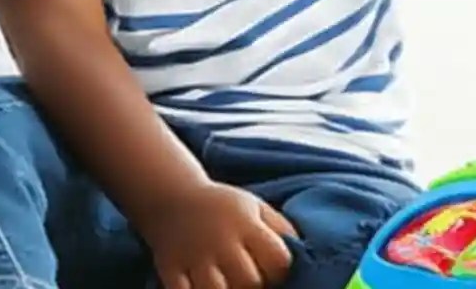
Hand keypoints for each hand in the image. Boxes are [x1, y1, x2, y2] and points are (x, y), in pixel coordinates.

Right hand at [138, 180, 297, 288]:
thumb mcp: (255, 207)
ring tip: (231, 286)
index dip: (281, 270)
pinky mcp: (170, 268)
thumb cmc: (223, 207)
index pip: (278, 259)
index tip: (275, 270)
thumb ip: (281, 229)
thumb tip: (304, 253)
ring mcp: (194, 256)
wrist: (172, 196)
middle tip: (251, 281)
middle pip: (249, 281)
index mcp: (246, 224)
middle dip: (256, 286)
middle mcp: (221, 241)